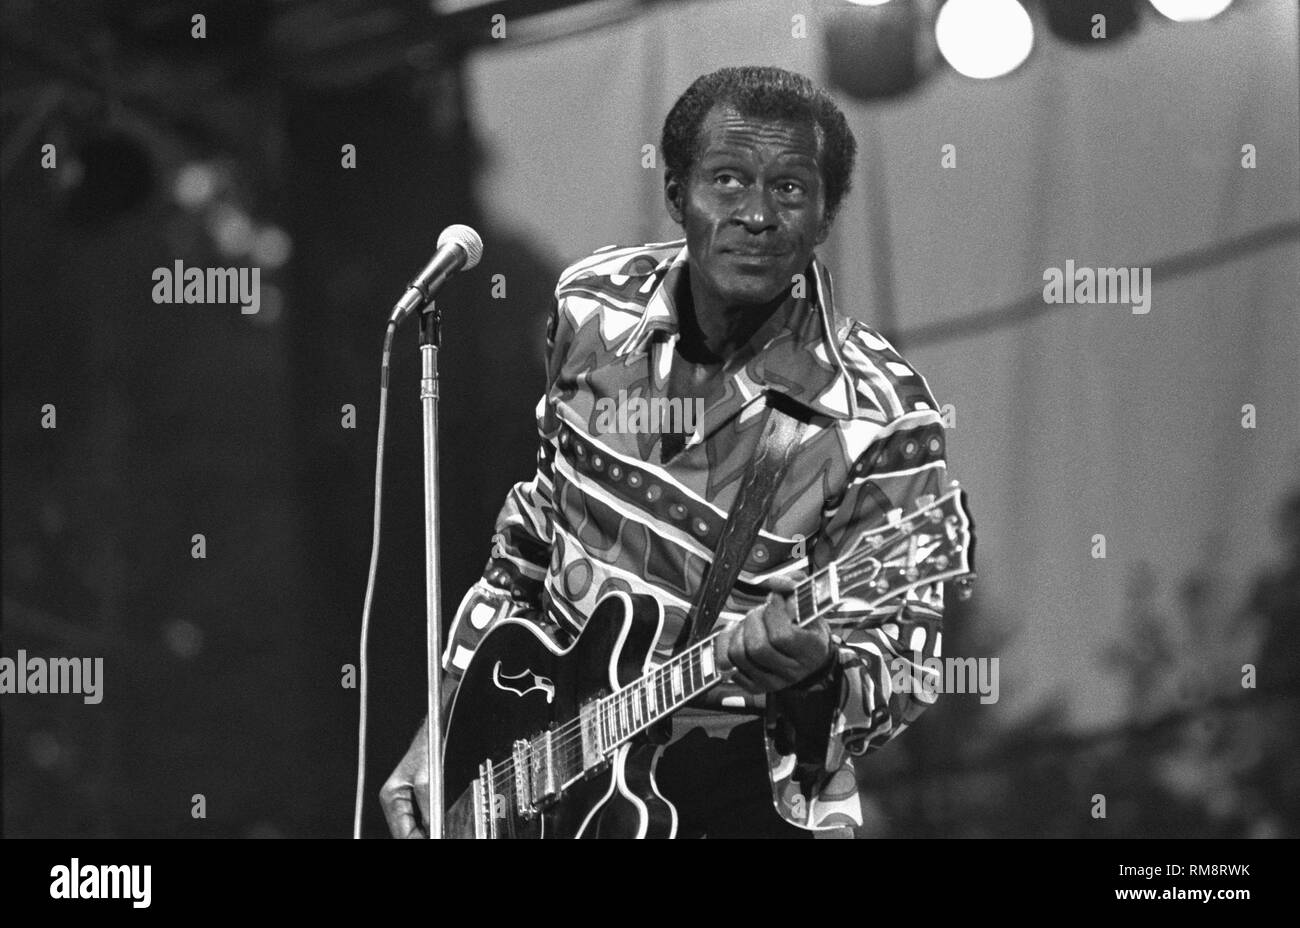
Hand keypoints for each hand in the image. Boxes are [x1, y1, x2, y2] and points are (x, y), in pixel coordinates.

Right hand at [380, 720, 429, 838]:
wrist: (431, 736)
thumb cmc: (425, 750)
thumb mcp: (427, 780)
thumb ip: (428, 806)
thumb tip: (432, 829)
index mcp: (391, 798)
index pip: (401, 833)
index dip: (418, 840)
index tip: (435, 838)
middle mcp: (394, 802)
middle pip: (406, 833)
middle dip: (424, 836)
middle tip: (439, 835)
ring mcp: (403, 802)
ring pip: (413, 828)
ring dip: (426, 832)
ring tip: (439, 832)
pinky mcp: (413, 800)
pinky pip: (419, 820)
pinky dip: (428, 825)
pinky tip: (437, 825)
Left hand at [715, 576, 834, 693]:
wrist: (810, 655)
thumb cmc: (807, 626)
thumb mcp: (810, 603)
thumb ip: (795, 584)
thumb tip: (774, 582)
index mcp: (811, 650)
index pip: (783, 636)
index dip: (773, 612)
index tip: (774, 599)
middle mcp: (793, 671)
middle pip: (758, 648)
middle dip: (753, 621)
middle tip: (759, 611)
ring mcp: (773, 682)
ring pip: (739, 656)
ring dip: (738, 632)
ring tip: (749, 623)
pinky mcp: (756, 686)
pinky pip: (728, 665)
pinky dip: (726, 645)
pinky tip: (738, 635)